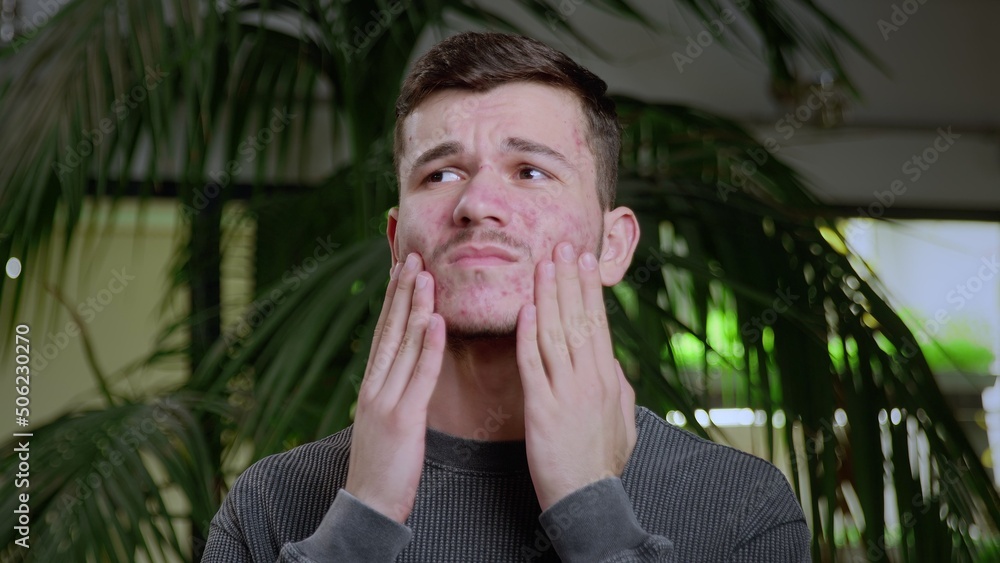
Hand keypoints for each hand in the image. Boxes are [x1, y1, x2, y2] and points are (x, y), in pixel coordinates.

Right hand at [345, 253, 444, 522]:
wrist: (367, 505)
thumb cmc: (382, 464)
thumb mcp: (385, 420)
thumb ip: (395, 391)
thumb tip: (408, 367)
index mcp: (372, 385)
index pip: (384, 331)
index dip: (394, 298)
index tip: (402, 268)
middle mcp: (375, 385)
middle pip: (390, 329)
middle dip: (402, 291)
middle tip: (413, 255)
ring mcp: (385, 401)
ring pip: (403, 345)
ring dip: (415, 307)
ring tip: (426, 275)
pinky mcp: (401, 419)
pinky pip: (419, 376)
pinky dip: (428, 346)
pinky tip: (436, 321)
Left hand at [516, 242, 637, 510]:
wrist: (588, 499)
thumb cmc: (602, 463)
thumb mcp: (624, 423)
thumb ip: (619, 389)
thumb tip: (614, 363)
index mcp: (609, 379)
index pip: (597, 323)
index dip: (588, 289)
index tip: (583, 260)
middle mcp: (591, 378)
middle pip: (579, 318)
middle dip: (569, 279)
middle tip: (563, 245)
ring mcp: (567, 392)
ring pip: (557, 333)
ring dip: (549, 295)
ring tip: (543, 263)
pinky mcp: (542, 408)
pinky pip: (535, 365)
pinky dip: (530, 335)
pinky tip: (527, 309)